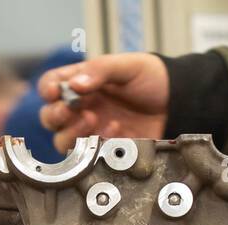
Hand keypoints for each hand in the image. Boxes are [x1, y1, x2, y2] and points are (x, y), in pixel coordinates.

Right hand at [38, 53, 169, 153]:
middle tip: (70, 110)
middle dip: (55, 115)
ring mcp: (91, 131)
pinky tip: (117, 130)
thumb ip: (100, 71)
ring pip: (62, 141)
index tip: (55, 92)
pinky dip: (99, 142)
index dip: (48, 89)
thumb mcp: (128, 66)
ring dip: (72, 132)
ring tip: (93, 120)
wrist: (179, 104)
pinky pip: (89, 154)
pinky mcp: (105, 150)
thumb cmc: (153, 80)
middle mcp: (81, 108)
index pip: (51, 85)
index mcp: (82, 83)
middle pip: (49, 118)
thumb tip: (74, 85)